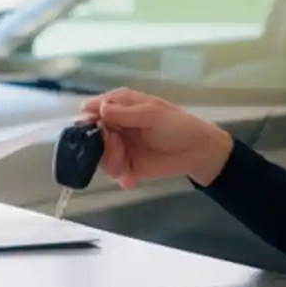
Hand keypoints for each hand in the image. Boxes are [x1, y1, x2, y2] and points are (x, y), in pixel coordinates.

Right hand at [81, 88, 233, 188]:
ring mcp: (120, 147)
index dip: (88, 118)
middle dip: (100, 142)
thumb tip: (99, 108)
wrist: (197, 151)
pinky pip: (114, 172)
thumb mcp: (151, 113)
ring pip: (100, 156)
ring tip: (126, 162)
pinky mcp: (127, 166)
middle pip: (91, 135)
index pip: (92, 109)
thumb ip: (124, 112)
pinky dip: (121, 177)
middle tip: (116, 144)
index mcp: (119, 106)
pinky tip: (130, 180)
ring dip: (110, 160)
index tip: (96, 127)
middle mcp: (115, 126)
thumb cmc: (176, 125)